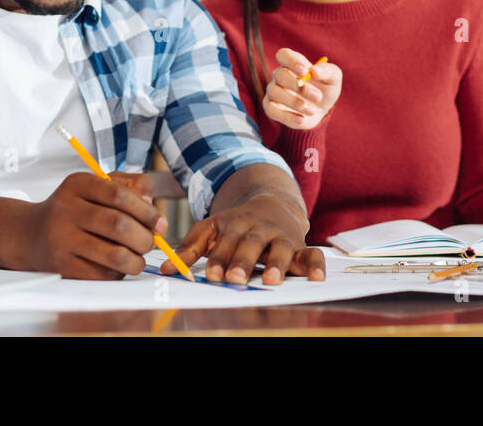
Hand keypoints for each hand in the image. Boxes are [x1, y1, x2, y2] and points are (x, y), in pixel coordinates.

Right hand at [9, 170, 165, 279]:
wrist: (29, 234)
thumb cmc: (74, 209)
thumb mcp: (96, 186)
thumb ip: (129, 186)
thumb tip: (151, 204)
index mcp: (77, 185)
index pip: (119, 194)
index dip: (146, 211)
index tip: (160, 224)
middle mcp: (66, 210)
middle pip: (118, 225)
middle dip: (144, 238)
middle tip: (150, 242)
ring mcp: (62, 240)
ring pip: (114, 255)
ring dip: (136, 260)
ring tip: (138, 258)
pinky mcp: (62, 267)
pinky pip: (102, 274)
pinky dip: (118, 273)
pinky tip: (118, 267)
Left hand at [164, 194, 325, 284]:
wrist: (271, 202)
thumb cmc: (237, 224)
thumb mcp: (212, 229)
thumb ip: (191, 248)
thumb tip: (166, 269)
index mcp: (236, 224)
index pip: (226, 242)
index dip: (219, 258)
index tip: (212, 274)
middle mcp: (260, 229)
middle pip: (251, 244)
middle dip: (243, 262)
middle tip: (234, 278)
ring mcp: (282, 237)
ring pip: (281, 248)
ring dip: (277, 263)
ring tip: (270, 280)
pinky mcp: (301, 246)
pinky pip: (313, 254)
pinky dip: (316, 265)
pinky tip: (315, 278)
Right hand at [262, 47, 342, 130]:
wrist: (322, 111)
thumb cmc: (326, 88)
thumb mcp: (333, 78)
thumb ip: (327, 71)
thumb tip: (314, 71)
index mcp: (294, 63)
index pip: (284, 55)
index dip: (291, 61)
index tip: (304, 71)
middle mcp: (280, 75)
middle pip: (279, 74)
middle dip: (297, 86)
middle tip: (317, 96)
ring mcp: (274, 91)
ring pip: (275, 93)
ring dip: (295, 103)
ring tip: (313, 111)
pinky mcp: (271, 108)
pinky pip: (271, 110)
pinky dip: (286, 116)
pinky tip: (301, 119)